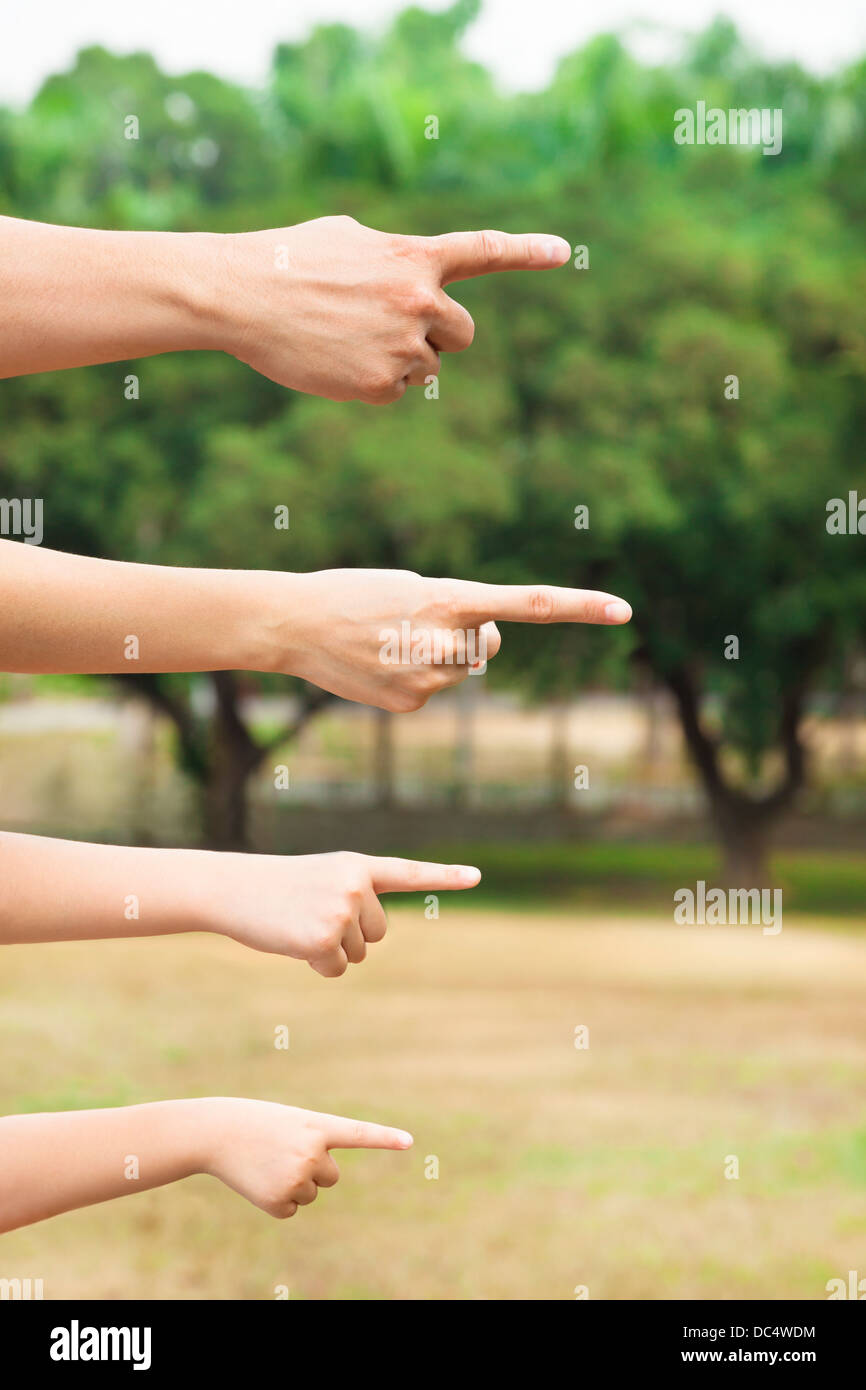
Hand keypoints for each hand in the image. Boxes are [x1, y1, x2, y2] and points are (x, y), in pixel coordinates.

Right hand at [202, 1099, 412, 1218]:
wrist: (218, 1132)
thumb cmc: (259, 1123)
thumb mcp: (293, 1123)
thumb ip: (317, 1143)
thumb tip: (321, 1181)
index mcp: (317, 1125)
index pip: (358, 1134)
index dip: (385, 1139)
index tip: (409, 1142)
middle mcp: (311, 1152)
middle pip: (331, 1177)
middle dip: (313, 1168)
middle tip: (284, 1151)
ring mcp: (295, 1178)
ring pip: (312, 1193)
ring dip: (294, 1182)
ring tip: (269, 1162)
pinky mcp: (278, 1201)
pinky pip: (292, 1208)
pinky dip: (277, 1198)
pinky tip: (260, 1179)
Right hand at [203, 849, 479, 975]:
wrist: (233, 888)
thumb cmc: (276, 888)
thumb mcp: (322, 881)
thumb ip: (354, 898)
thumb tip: (367, 939)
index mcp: (358, 866)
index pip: (409, 872)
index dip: (445, 876)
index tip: (477, 877)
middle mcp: (356, 885)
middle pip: (377, 934)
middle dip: (349, 935)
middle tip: (311, 915)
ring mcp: (341, 911)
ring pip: (358, 953)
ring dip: (330, 949)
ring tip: (298, 924)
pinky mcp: (324, 939)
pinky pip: (337, 968)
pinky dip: (316, 964)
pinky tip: (293, 941)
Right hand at [217, 216, 570, 401]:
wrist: (241, 295)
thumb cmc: (286, 260)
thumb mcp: (347, 238)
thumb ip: (393, 257)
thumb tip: (410, 276)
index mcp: (413, 257)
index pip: (483, 252)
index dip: (527, 252)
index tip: (566, 252)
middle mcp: (419, 299)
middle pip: (463, 333)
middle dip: (438, 336)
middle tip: (393, 329)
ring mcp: (403, 344)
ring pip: (428, 368)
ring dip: (399, 360)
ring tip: (346, 339)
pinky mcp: (380, 383)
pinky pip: (395, 392)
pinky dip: (370, 383)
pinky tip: (335, 360)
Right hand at [267, 569, 631, 710]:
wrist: (296, 625)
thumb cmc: (357, 594)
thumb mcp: (414, 586)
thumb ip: (461, 612)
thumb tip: (485, 653)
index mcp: (448, 599)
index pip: (528, 605)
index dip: (579, 608)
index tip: (623, 610)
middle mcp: (444, 642)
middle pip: (491, 645)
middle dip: (474, 634)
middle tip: (423, 620)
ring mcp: (427, 680)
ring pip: (462, 671)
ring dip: (441, 656)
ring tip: (392, 641)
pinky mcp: (410, 705)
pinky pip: (434, 691)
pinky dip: (415, 678)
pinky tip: (380, 665)